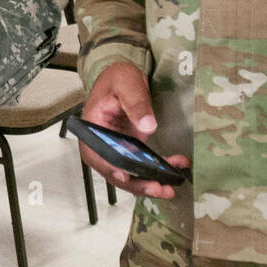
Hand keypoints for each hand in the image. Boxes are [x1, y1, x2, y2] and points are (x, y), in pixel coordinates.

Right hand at [78, 62, 189, 199]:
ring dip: (147, 183)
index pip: (97, 154)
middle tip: (158, 188)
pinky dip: (156, 170)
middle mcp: (101, 143)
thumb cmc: (117, 78)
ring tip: (169, 188)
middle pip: (113, 170)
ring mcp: (116, 148)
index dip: (110, 168)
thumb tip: (147, 126)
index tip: (125, 176)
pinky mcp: (129, 149)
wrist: (122, 79)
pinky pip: (141, 166)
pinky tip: (175, 166)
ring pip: (128, 174)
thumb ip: (136, 103)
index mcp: (92, 128)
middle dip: (136, 183)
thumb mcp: (126, 83)